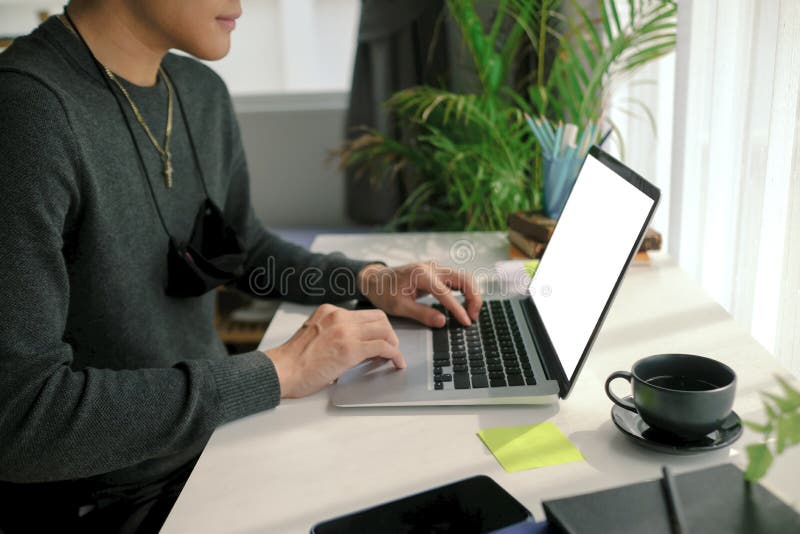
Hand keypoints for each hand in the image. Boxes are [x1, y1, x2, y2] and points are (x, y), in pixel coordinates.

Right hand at [265, 304, 404, 397]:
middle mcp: (339, 316)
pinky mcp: (351, 348)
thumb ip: (334, 332)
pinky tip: (396, 363)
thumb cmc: (294, 361)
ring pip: (385, 330)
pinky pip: (383, 347)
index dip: (376, 327)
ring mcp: (345, 331)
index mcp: (329, 311)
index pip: (363, 314)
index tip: (380, 338)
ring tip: (394, 356)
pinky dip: (394, 355)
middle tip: (391, 347)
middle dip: (389, 333)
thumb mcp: (315, 334)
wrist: (282, 370)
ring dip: (394, 344)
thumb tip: (355, 345)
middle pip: (378, 318)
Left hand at [358, 261, 481, 327]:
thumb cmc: (384, 292)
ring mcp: (436, 268)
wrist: (376, 279)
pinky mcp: (438, 272)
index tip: (466, 322)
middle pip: (464, 278)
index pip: (447, 293)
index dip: (458, 309)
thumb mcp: (399, 306)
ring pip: (464, 277)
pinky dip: (466, 291)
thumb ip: (422, 314)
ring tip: (470, 313)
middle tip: (473, 317)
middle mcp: (432, 267)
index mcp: (421, 275)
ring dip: (472, 294)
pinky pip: (458, 279)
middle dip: (474, 297)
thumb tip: (443, 322)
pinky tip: (465, 304)